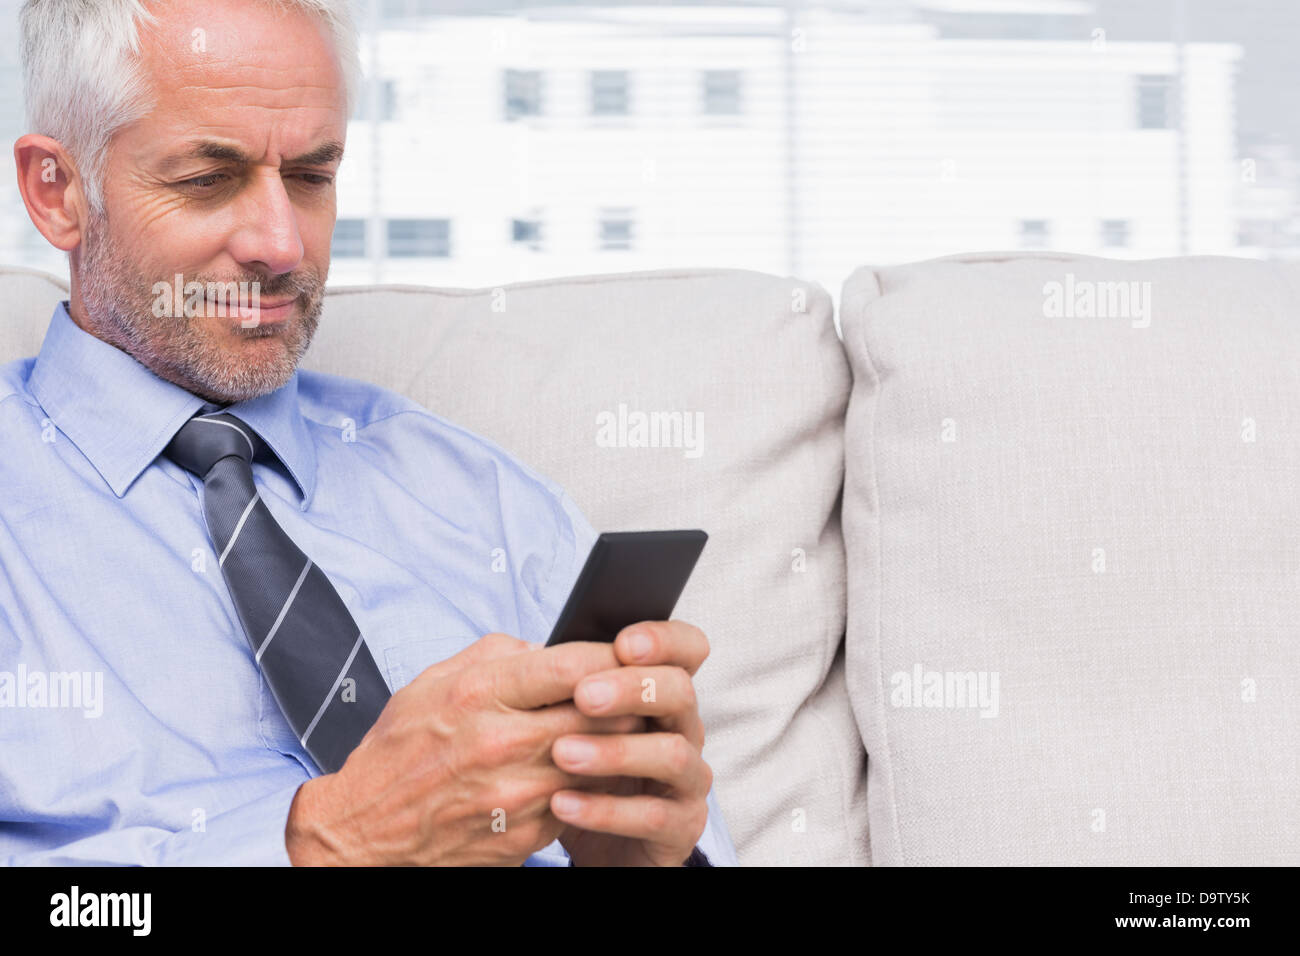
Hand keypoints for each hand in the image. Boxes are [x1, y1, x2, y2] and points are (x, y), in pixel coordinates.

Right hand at [284, 633, 640, 865]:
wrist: (366, 831)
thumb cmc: (400, 750)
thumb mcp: (433, 682)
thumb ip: (497, 655)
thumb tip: (548, 647)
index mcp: (478, 694)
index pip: (572, 666)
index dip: (611, 655)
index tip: (625, 652)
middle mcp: (501, 743)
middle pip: (601, 711)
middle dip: (627, 696)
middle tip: (640, 688)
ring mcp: (516, 793)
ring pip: (601, 758)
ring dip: (618, 741)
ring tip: (624, 726)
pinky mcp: (526, 833)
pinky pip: (581, 798)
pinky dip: (594, 781)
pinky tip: (592, 768)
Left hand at [550, 619, 713, 865]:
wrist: (588, 837)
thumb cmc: (579, 766)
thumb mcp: (567, 720)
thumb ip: (564, 684)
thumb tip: (535, 650)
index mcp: (661, 692)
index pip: (686, 649)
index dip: (665, 640)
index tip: (623, 643)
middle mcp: (684, 728)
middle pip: (680, 692)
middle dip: (633, 689)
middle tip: (584, 696)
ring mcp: (688, 778)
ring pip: (671, 754)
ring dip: (616, 751)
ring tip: (562, 754)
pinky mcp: (682, 826)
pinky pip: (654, 816)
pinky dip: (606, 810)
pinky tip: (561, 803)